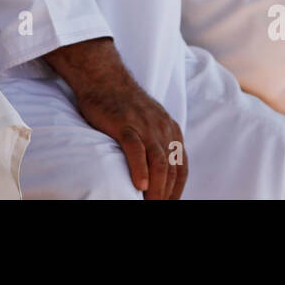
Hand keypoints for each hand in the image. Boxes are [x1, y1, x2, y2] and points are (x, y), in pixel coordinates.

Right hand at [44, 38, 186, 198]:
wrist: (103, 76)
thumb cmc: (121, 103)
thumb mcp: (148, 121)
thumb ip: (156, 142)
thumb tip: (157, 172)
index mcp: (170, 129)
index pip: (181, 168)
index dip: (177, 191)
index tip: (168, 203)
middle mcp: (162, 128)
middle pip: (172, 170)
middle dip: (167, 195)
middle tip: (157, 208)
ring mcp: (144, 125)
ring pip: (158, 163)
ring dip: (157, 189)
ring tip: (150, 204)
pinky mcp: (125, 124)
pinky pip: (137, 150)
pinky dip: (140, 170)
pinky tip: (139, 185)